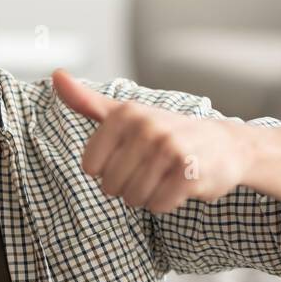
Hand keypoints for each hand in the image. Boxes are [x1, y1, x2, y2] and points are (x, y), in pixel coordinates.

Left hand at [51, 69, 251, 214]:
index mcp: (125, 113)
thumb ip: (87, 100)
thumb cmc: (165, 131)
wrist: (224, 144)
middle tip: (150, 167)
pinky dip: (166, 202)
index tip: (127, 155)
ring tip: (164, 175)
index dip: (107, 170)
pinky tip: (179, 184)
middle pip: (110, 185)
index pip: (90, 166)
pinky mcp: (189, 172)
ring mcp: (170, 149)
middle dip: (128, 185)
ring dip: (147, 195)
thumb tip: (56, 76)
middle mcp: (147, 127)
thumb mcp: (124, 113)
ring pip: (133, 198)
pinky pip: (157, 205)